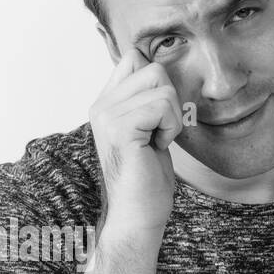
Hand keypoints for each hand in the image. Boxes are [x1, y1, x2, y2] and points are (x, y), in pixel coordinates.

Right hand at [87, 47, 183, 240]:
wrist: (138, 215)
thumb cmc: (147, 178)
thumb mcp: (148, 127)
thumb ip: (146, 97)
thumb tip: (161, 65)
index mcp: (105, 103)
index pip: (134, 57)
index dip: (158, 82)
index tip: (157, 118)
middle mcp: (101, 106)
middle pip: (152, 67)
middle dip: (169, 100)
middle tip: (159, 132)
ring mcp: (107, 116)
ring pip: (162, 85)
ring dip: (172, 116)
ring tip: (157, 141)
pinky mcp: (121, 129)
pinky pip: (163, 104)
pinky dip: (171, 127)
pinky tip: (157, 147)